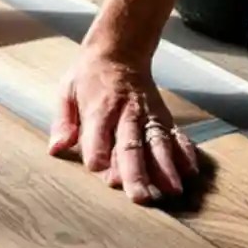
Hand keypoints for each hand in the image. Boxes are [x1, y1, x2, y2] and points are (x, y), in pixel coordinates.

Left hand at [49, 46, 198, 203]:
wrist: (120, 50)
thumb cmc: (89, 77)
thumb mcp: (67, 92)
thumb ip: (63, 123)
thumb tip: (56, 148)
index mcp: (100, 108)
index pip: (98, 135)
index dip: (98, 151)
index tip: (98, 168)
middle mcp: (127, 113)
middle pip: (132, 145)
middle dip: (136, 172)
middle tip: (140, 197)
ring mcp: (148, 116)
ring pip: (158, 143)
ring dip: (166, 168)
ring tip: (172, 190)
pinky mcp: (163, 117)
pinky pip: (175, 135)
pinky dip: (185, 152)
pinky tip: (190, 171)